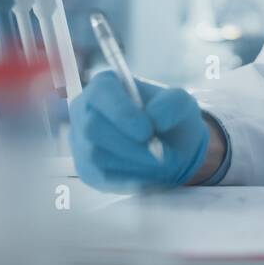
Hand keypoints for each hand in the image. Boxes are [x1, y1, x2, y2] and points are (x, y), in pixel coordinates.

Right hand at [69, 71, 209, 190]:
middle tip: (161, 153)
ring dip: (133, 162)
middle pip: (93, 128)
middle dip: (131, 145)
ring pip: (97, 155)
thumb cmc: (170, 118)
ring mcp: (82, 141)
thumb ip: (171, 104)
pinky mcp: (87, 169)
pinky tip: (147, 173)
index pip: (102, 94)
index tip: (147, 131)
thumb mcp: (181, 103)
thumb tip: (154, 120)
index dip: (122, 113)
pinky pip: (101, 177)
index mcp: (105, 86)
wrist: (171, 148)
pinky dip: (129, 178)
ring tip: (159, 161)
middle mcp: (85, 111)